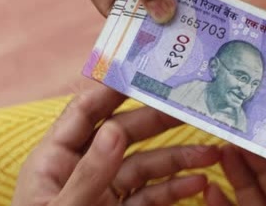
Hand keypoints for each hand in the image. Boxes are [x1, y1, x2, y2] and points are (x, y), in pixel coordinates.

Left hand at [12, 84, 219, 205]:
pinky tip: (199, 184)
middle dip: (159, 122)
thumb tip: (113, 129)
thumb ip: (88, 175)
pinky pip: (150, 197)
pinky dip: (175, 189)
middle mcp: (79, 172)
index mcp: (53, 161)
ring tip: (212, 153)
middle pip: (123, 134)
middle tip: (193, 108)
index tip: (147, 71)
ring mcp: (101, 195)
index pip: (84, 112)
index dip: (113, 88)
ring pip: (145, 166)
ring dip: (178, 157)